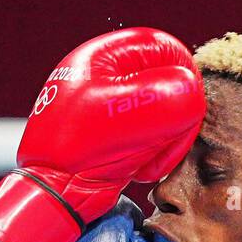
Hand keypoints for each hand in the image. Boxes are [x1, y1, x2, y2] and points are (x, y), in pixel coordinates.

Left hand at [0, 27, 202, 241]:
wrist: (50, 194)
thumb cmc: (77, 151)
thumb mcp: (128, 116)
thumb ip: (170, 97)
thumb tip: (190, 93)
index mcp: (102, 57)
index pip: (163, 47)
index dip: (183, 77)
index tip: (187, 108)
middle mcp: (105, 76)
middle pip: (167, 83)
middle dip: (175, 118)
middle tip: (168, 144)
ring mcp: (110, 106)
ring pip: (163, 113)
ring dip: (166, 140)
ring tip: (149, 163)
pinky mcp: (114, 134)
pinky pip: (150, 136)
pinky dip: (153, 153)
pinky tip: (140, 169)